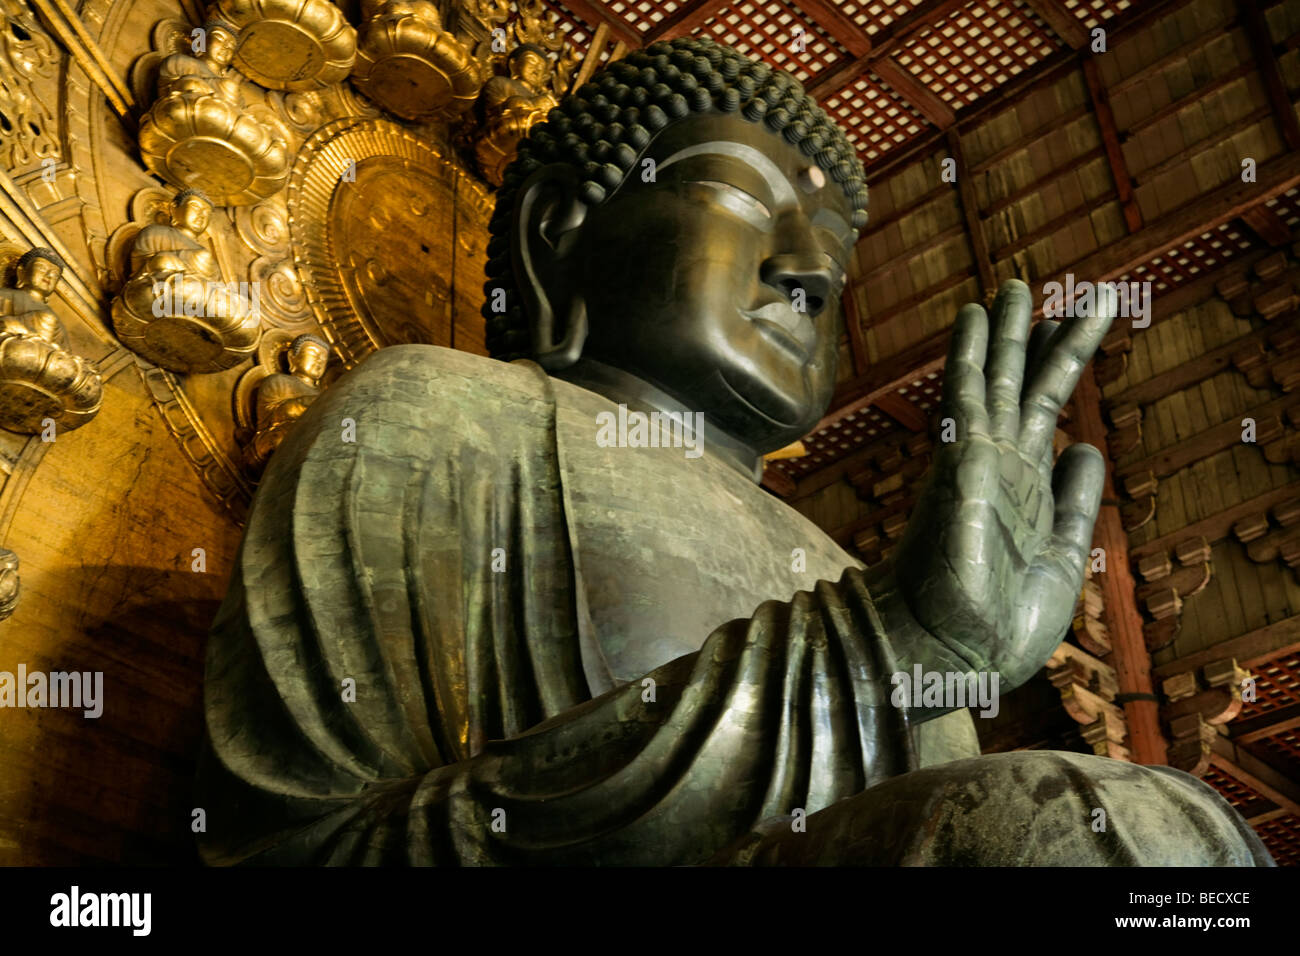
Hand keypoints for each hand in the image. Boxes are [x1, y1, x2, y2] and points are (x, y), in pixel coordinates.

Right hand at [891, 278, 1114, 687]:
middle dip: (1039, 336)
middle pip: (1025, 385)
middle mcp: (1000, 465)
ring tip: (1020, 283)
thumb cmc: (1001, 622)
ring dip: (1010, 329)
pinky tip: (975, 313)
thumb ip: (1077, 502)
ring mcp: (978, 460)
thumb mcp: (1063, 556)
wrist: (955, 654)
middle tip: (1049, 286)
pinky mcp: (959, 462)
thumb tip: (1087, 445)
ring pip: (1000, 377)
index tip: (1064, 328)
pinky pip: (965, 393)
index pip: (1043, 412)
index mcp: (1025, 488)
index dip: (1057, 367)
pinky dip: (971, 351)